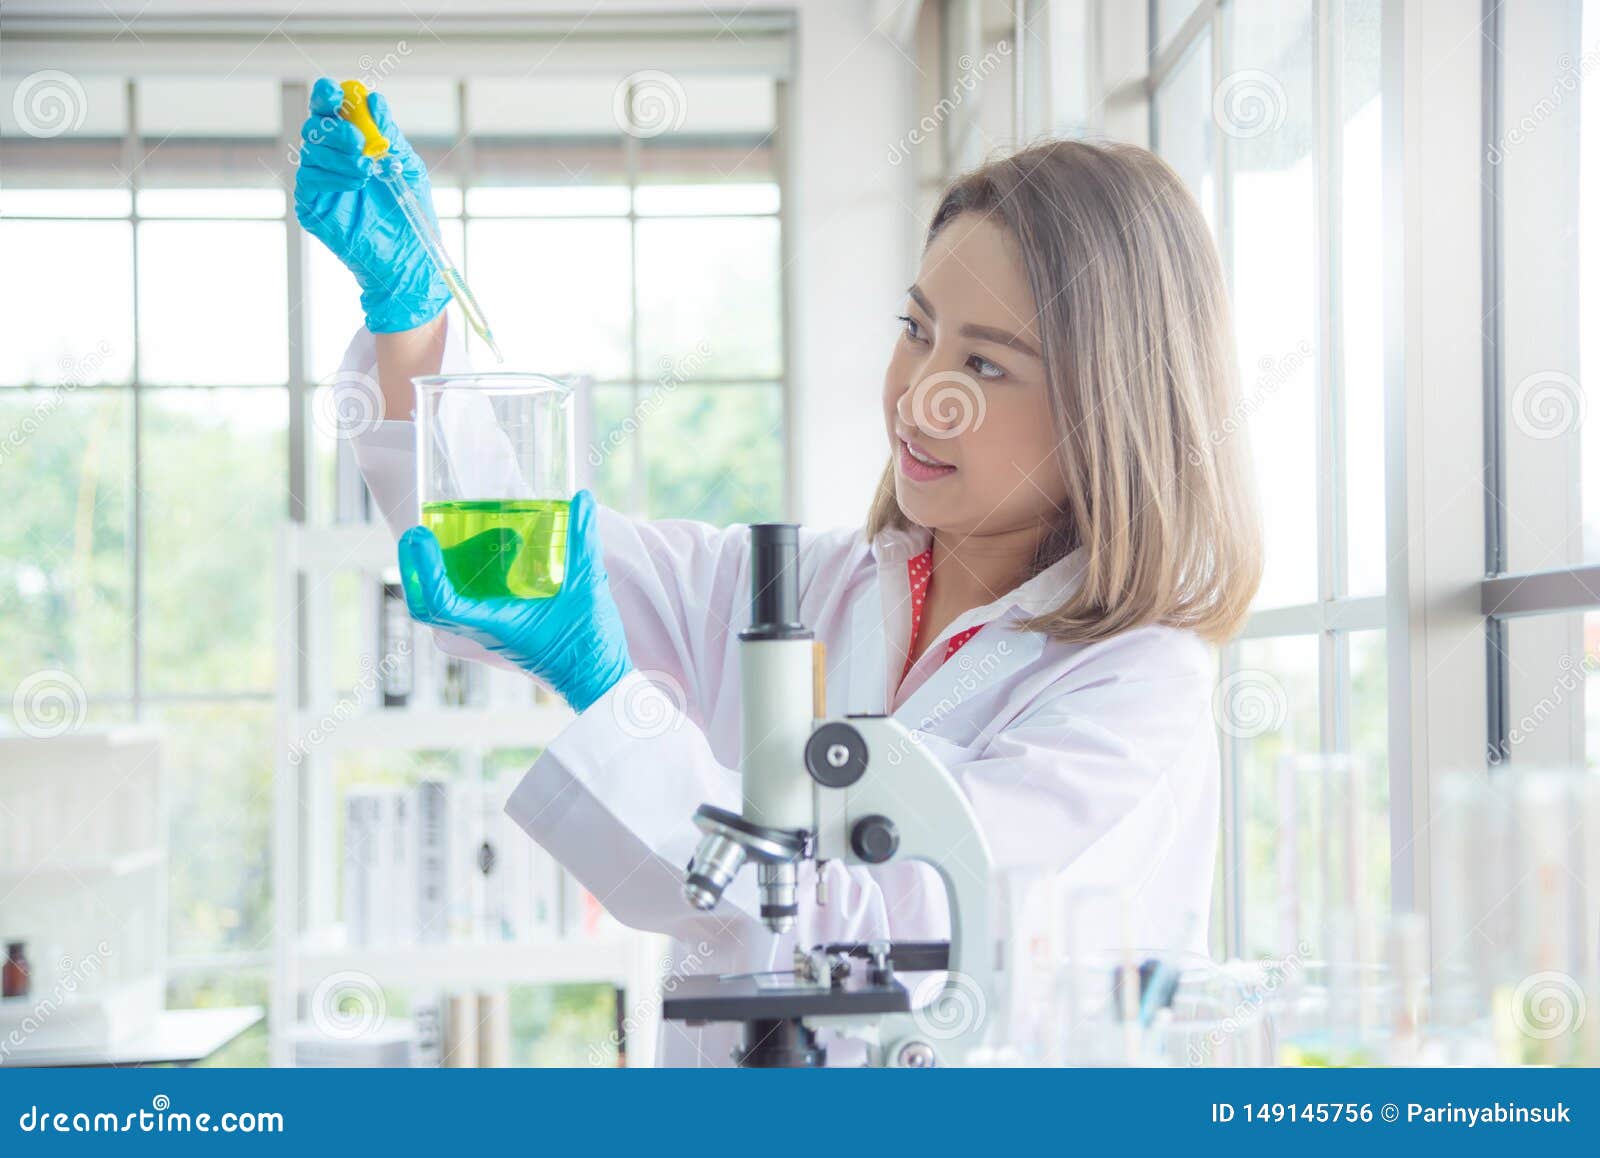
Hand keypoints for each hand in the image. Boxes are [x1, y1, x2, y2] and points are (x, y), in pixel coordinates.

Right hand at [293, 77, 449, 333]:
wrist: (409, 257)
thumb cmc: (410, 210)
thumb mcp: (407, 165)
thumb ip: (389, 134)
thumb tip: (374, 100)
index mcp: (351, 142)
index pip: (329, 108)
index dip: (327, 95)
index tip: (337, 94)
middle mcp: (330, 157)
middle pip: (315, 125)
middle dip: (336, 128)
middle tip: (360, 142)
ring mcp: (319, 181)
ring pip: (311, 150)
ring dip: (339, 154)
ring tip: (367, 171)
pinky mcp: (311, 205)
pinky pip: (308, 179)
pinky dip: (332, 176)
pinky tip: (356, 185)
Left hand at [398, 491, 633, 711]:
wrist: (598, 682)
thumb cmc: (590, 644)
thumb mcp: (588, 586)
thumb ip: (583, 541)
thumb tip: (582, 497)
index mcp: (496, 624)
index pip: (440, 603)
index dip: (423, 568)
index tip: (419, 535)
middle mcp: (483, 631)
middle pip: (426, 606)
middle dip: (414, 569)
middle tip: (417, 533)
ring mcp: (487, 633)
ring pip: (439, 609)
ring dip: (429, 576)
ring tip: (435, 540)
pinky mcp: (496, 632)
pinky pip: (458, 609)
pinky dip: (450, 584)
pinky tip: (470, 559)